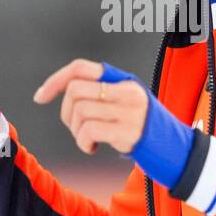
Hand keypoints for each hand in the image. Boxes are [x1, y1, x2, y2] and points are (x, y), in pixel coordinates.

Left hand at [32, 59, 147, 154]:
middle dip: (66, 112)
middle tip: (76, 127)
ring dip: (76, 132)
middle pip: (75, 91)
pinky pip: (90, 131)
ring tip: (88, 140)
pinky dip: (83, 143)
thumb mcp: (125, 100)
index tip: (40, 97)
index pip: (80, 68)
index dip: (55, 80)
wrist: (175, 148)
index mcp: (121, 79)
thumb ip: (100, 91)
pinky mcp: (128, 131)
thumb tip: (63, 90)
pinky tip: (92, 148)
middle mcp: (126, 90)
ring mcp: (128, 110)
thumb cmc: (142, 125)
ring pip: (80, 111)